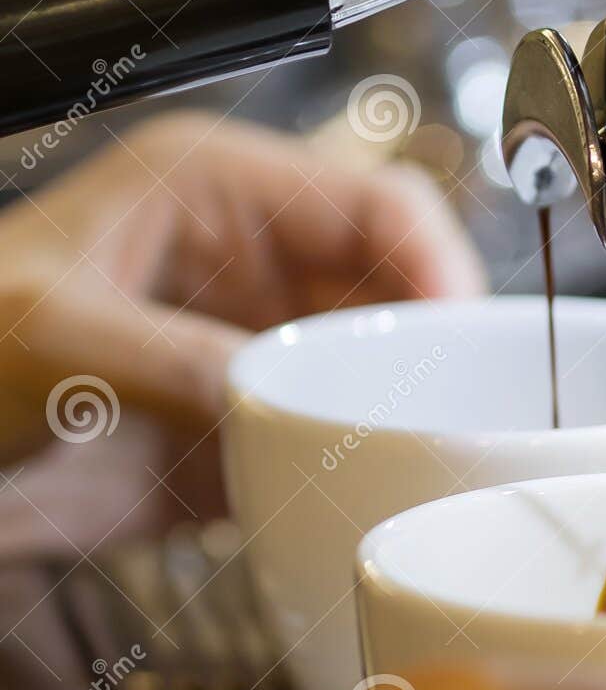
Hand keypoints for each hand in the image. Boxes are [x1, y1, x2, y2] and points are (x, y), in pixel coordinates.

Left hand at [0, 115, 483, 551]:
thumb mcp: (56, 332)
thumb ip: (167, 356)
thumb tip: (269, 391)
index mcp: (217, 193)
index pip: (370, 202)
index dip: (434, 257)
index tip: (460, 328)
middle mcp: (254, 269)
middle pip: (397, 293)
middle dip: (437, 349)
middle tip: (464, 409)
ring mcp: (260, 352)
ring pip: (382, 374)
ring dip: (409, 414)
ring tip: (434, 456)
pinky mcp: (254, 430)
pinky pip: (339, 446)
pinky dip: (363, 473)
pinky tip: (375, 496)